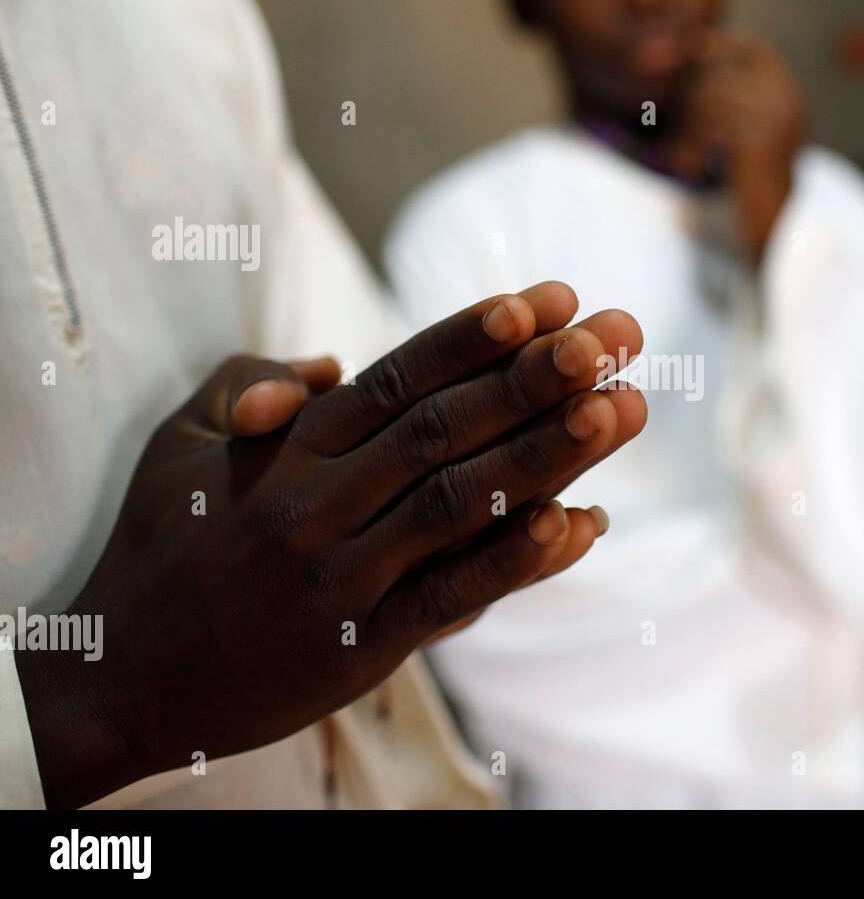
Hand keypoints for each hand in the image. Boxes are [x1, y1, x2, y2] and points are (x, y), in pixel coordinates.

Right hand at [16, 282, 645, 807]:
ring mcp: (347, 576)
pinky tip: (581, 525)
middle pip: (446, 428)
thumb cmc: (163, 546)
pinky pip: (453, 596)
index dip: (476, 335)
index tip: (551, 298)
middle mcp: (322, 503)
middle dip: (539, 377)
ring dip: (549, 453)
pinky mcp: (366, 644)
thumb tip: (326, 363)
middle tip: (617, 335)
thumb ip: (249, 385)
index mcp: (289, 448)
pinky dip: (518, 560)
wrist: (125, 678)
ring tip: (623, 408)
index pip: (398, 376)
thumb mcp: (180, 444)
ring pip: (461, 502)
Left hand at [669, 31, 805, 257]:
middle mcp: (788, 99)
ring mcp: (777, 119)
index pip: (751, 46)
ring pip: (708, 100)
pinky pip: (707, 127)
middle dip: (687, 102)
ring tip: (680, 156)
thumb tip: (658, 57)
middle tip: (675, 136)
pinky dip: (689, 148)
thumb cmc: (749, 182)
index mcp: (787, 92)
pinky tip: (688, 170)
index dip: (714, 46)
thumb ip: (715, 96)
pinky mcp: (759, 143)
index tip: (677, 59)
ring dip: (684, 129)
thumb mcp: (737, 132)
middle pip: (719, 74)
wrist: (775, 230)